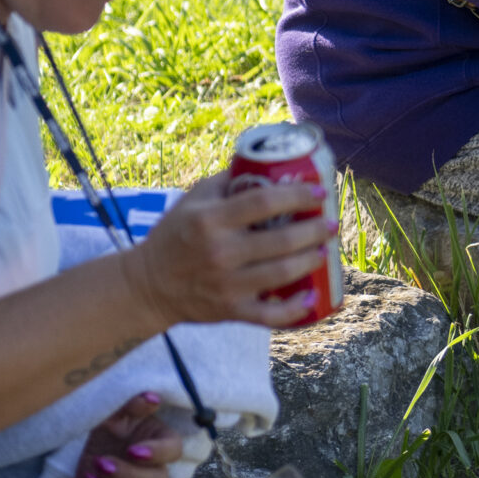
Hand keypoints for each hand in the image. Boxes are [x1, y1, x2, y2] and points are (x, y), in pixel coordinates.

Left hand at [71, 394, 180, 477]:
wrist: (75, 446)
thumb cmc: (101, 423)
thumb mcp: (114, 409)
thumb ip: (132, 405)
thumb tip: (152, 398)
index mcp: (158, 440)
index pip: (174, 450)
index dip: (157, 453)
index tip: (133, 449)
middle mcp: (152, 469)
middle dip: (128, 475)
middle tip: (101, 463)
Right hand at [122, 172, 337, 329]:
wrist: (147, 286)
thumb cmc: (175, 235)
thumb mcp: (194, 199)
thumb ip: (229, 181)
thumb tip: (268, 162)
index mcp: (211, 221)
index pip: (263, 203)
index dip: (297, 195)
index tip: (319, 192)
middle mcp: (220, 253)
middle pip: (281, 240)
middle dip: (315, 230)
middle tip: (331, 224)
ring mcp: (226, 285)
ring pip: (282, 274)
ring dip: (311, 260)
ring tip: (325, 250)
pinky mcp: (230, 311)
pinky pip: (269, 315)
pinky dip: (295, 310)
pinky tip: (313, 298)